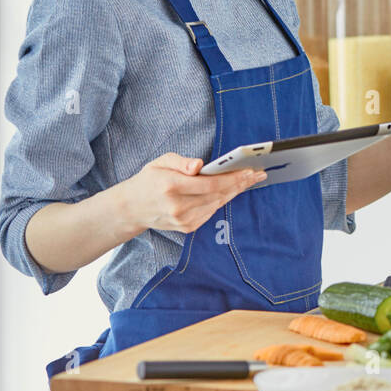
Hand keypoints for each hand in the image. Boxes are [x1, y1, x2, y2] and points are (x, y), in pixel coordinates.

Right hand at [116, 152, 265, 234]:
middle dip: (240, 184)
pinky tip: (233, 190)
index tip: (250, 170)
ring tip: (250, 180)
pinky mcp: (187, 228)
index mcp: (171, 187)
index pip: (210, 184)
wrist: (132, 208)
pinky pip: (211, 211)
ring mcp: (183, 220)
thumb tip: (199, 165)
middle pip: (218, 195)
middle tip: (258, 174)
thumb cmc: (149, 180)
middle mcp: (178, 206)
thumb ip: (181, 162)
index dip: (233, 178)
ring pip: (217, 204)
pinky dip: (223, 200)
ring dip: (235, 192)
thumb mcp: (160, 162)